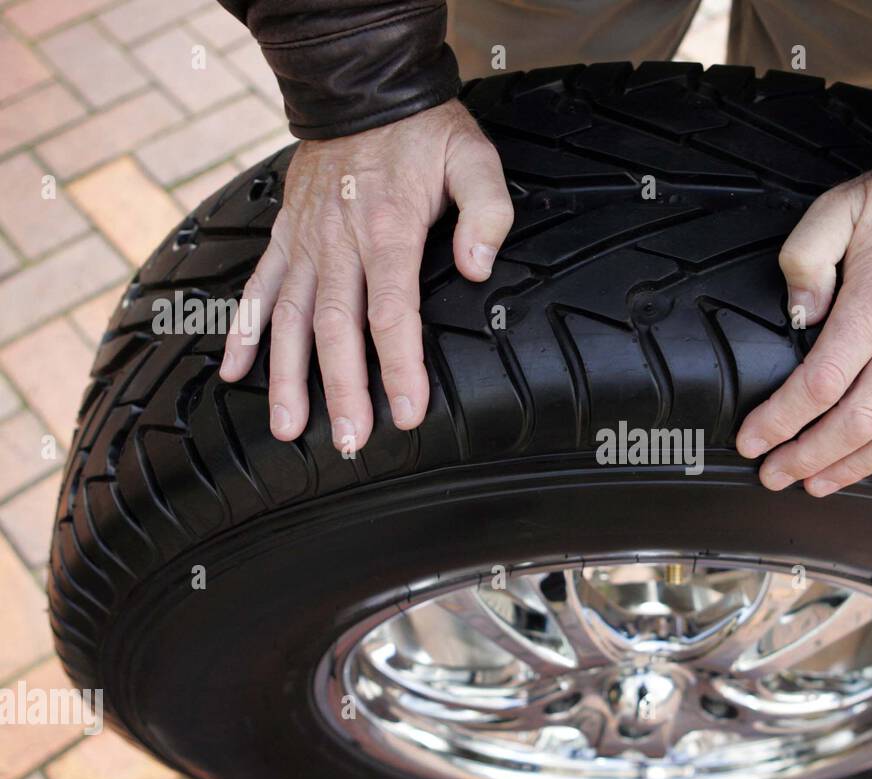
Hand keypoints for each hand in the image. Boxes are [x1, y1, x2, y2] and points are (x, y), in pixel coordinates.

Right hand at [219, 100, 513, 451]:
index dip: (400, 365)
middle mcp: (338, 242)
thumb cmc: (424, 132)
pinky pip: (256, 288)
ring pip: (288, 318)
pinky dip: (241, 331)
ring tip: (289, 430)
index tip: (407, 411)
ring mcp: (305, 242)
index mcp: (388, 229)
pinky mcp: (285, 236)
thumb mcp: (473, 159)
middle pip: (336, 328)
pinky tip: (233, 372)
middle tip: (349, 441)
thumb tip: (478, 270)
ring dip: (286, 376)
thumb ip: (486, 213)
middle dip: (341, 389)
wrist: (362, 90)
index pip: (394, 311)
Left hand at [736, 172, 871, 493]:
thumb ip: (807, 256)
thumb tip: (798, 313)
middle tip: (776, 475)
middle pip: (856, 421)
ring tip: (820, 481)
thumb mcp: (844, 208)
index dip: (781, 420)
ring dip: (857, 468)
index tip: (753, 439)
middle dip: (807, 457)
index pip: (820, 381)